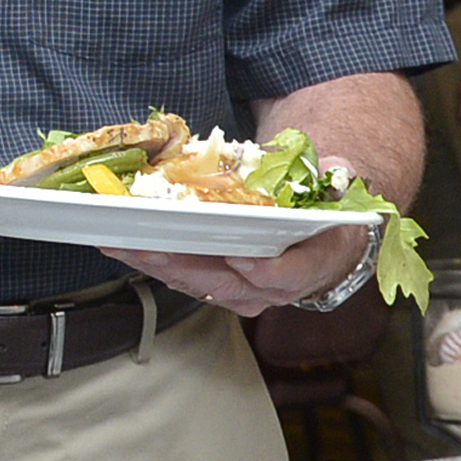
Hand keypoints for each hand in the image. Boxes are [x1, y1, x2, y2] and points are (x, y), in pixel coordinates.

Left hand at [108, 160, 373, 315]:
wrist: (323, 239)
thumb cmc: (326, 211)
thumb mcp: (339, 191)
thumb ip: (339, 180)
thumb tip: (337, 169)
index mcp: (309, 265)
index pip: (283, 276)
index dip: (260, 270)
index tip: (237, 254)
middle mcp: (273, 289)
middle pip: (224, 282)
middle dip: (181, 264)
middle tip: (147, 244)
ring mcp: (243, 291)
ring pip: (196, 283)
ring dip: (155, 264)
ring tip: (121, 242)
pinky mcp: (218, 285)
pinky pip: (184, 278)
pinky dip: (154, 262)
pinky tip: (124, 244)